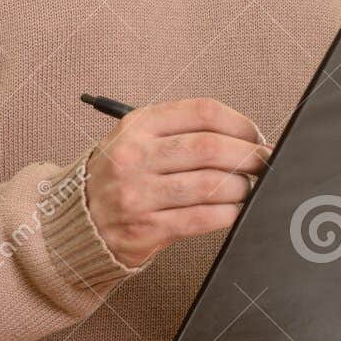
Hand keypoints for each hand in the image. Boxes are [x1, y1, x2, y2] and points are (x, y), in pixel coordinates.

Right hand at [84, 96, 272, 268]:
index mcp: (138, 125)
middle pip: (210, 147)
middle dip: (248, 155)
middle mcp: (135, 156)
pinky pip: (201, 218)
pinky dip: (227, 213)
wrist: (77, 221)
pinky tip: (234, 210)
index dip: (240, 123)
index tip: (255, 135)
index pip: (202, 112)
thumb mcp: (136, 139)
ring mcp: (138, 193)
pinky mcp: (146, 228)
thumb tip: (243, 136)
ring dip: (241, 187)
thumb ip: (180, 132)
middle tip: (263, 162)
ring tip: (247, 188)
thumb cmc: (118, 176)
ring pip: (210, 184)